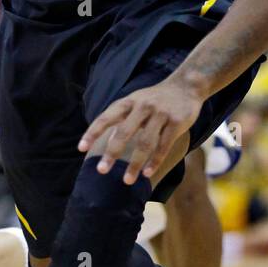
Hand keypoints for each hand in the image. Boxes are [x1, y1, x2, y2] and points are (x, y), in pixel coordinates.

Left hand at [78, 77, 203, 184]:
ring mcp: (160, 114)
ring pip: (145, 143)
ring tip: (127, 180)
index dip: (92, 132)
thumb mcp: (134, 102)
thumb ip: (120, 119)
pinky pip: (164, 145)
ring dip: (134, 164)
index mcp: (128, 102)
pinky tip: (147, 173)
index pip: (106, 117)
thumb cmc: (154, 99)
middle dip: (111, 153)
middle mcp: (142, 106)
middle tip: (101, 171)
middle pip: (124, 132)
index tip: (81, 149)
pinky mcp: (177, 122)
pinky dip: (154, 161)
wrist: (186, 86)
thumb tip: (105, 143)